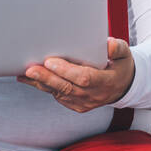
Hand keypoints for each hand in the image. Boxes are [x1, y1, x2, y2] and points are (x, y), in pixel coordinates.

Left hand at [16, 38, 134, 112]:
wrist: (123, 87)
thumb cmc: (120, 66)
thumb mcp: (125, 54)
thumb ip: (118, 48)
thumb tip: (109, 44)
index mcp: (106, 82)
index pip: (84, 78)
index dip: (66, 71)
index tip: (50, 61)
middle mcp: (94, 95)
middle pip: (67, 88)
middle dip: (47, 78)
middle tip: (30, 69)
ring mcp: (84, 103)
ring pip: (59, 93)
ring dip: (41, 83)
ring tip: (24, 73)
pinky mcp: (76, 105)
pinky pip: (58, 96)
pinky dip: (44, 87)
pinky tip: (30, 79)